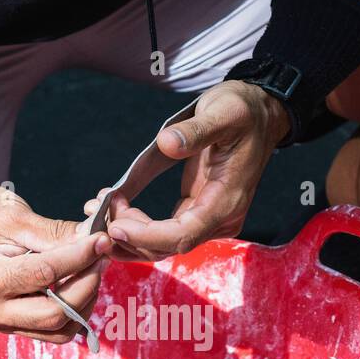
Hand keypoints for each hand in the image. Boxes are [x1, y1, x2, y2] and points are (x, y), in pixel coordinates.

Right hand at [0, 184, 110, 343]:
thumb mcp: (8, 214)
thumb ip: (51, 232)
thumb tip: (93, 240)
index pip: (43, 274)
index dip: (80, 257)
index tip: (101, 239)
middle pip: (55, 314)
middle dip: (86, 284)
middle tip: (100, 255)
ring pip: (58, 330)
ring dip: (83, 302)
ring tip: (91, 269)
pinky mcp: (7, 324)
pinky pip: (49, 329)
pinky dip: (71, 310)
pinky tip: (76, 282)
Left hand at [85, 81, 289, 259]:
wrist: (261, 114)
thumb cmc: (243, 112)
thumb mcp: (223, 112)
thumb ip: (196, 130)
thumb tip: (167, 142)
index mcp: (227, 201)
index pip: (182, 235)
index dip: (146, 235)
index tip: (115, 225)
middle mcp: (219, 219)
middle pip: (168, 246)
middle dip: (128, 235)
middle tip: (97, 211)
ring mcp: (208, 219)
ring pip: (162, 244)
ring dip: (127, 235)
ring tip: (98, 210)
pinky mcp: (196, 212)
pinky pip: (163, 231)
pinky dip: (136, 226)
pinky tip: (115, 208)